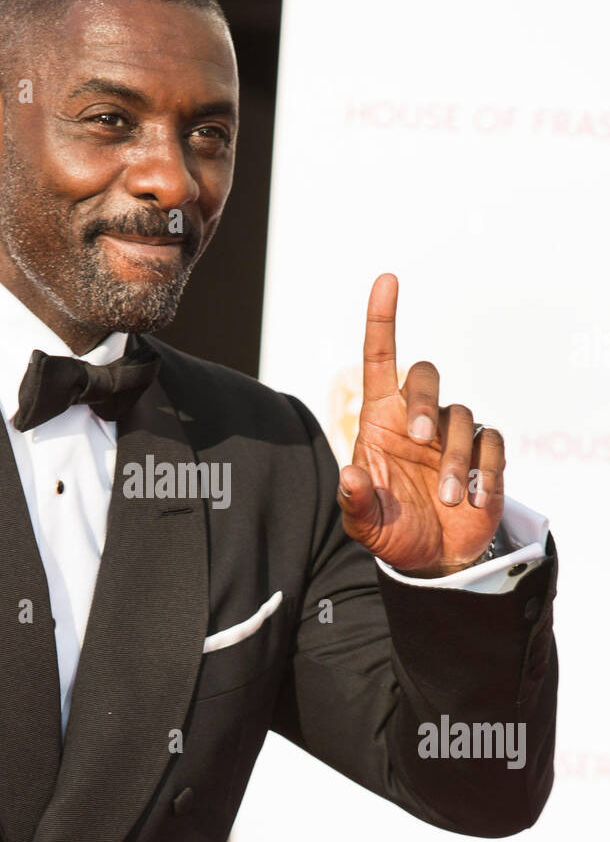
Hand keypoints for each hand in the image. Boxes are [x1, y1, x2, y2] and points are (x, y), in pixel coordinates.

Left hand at [337, 274, 503, 574]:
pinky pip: (492, 443)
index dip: (382, 320)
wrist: (433, 560)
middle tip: (421, 440)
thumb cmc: (392, 530)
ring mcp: (452, 436)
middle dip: (426, 401)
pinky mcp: (485, 455)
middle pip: (426, 375)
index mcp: (381, 422)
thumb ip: (354, 502)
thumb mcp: (365, 524)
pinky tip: (475, 498)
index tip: (387, 281)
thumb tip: (350, 475)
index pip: (380, 360)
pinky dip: (486, 469)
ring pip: (462, 417)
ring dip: (455, 459)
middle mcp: (418, 420)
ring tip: (449, 499)